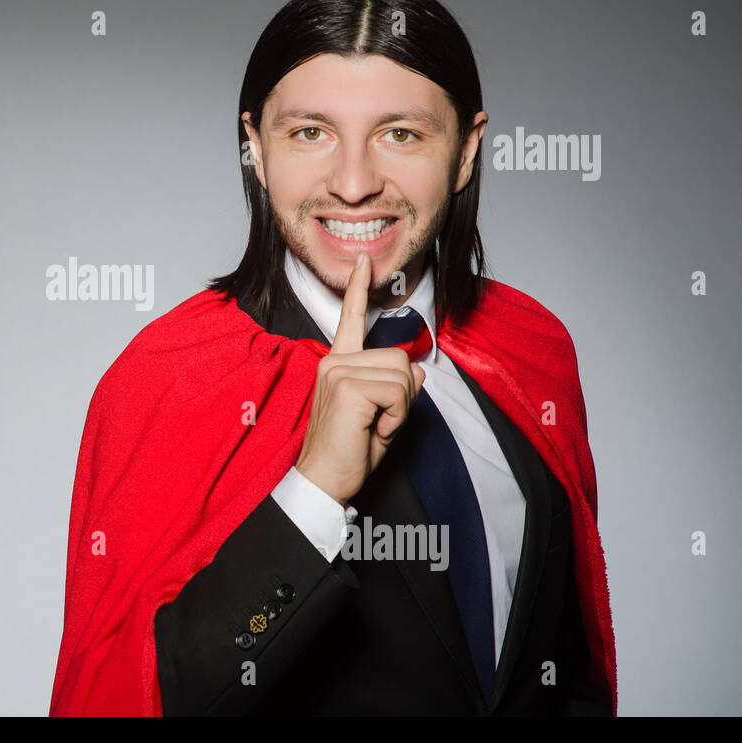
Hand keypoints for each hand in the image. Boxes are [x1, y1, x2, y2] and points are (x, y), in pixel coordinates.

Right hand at [294, 252, 425, 504]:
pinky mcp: (347, 386)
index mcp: (338, 364)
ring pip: (403, 374)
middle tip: (378, 422)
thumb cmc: (348, 453)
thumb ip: (398, 390)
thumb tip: (418, 372)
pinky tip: (373, 430)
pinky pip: (398, 391)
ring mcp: (338, 371)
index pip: (351, 320)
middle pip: (400, 358)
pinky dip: (396, 416)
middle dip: (403, 395)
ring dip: (400, 408)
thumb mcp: (382, 416)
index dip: (359, 290)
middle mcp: (334, 361)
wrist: (323, 481)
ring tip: (373, 427)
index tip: (365, 261)